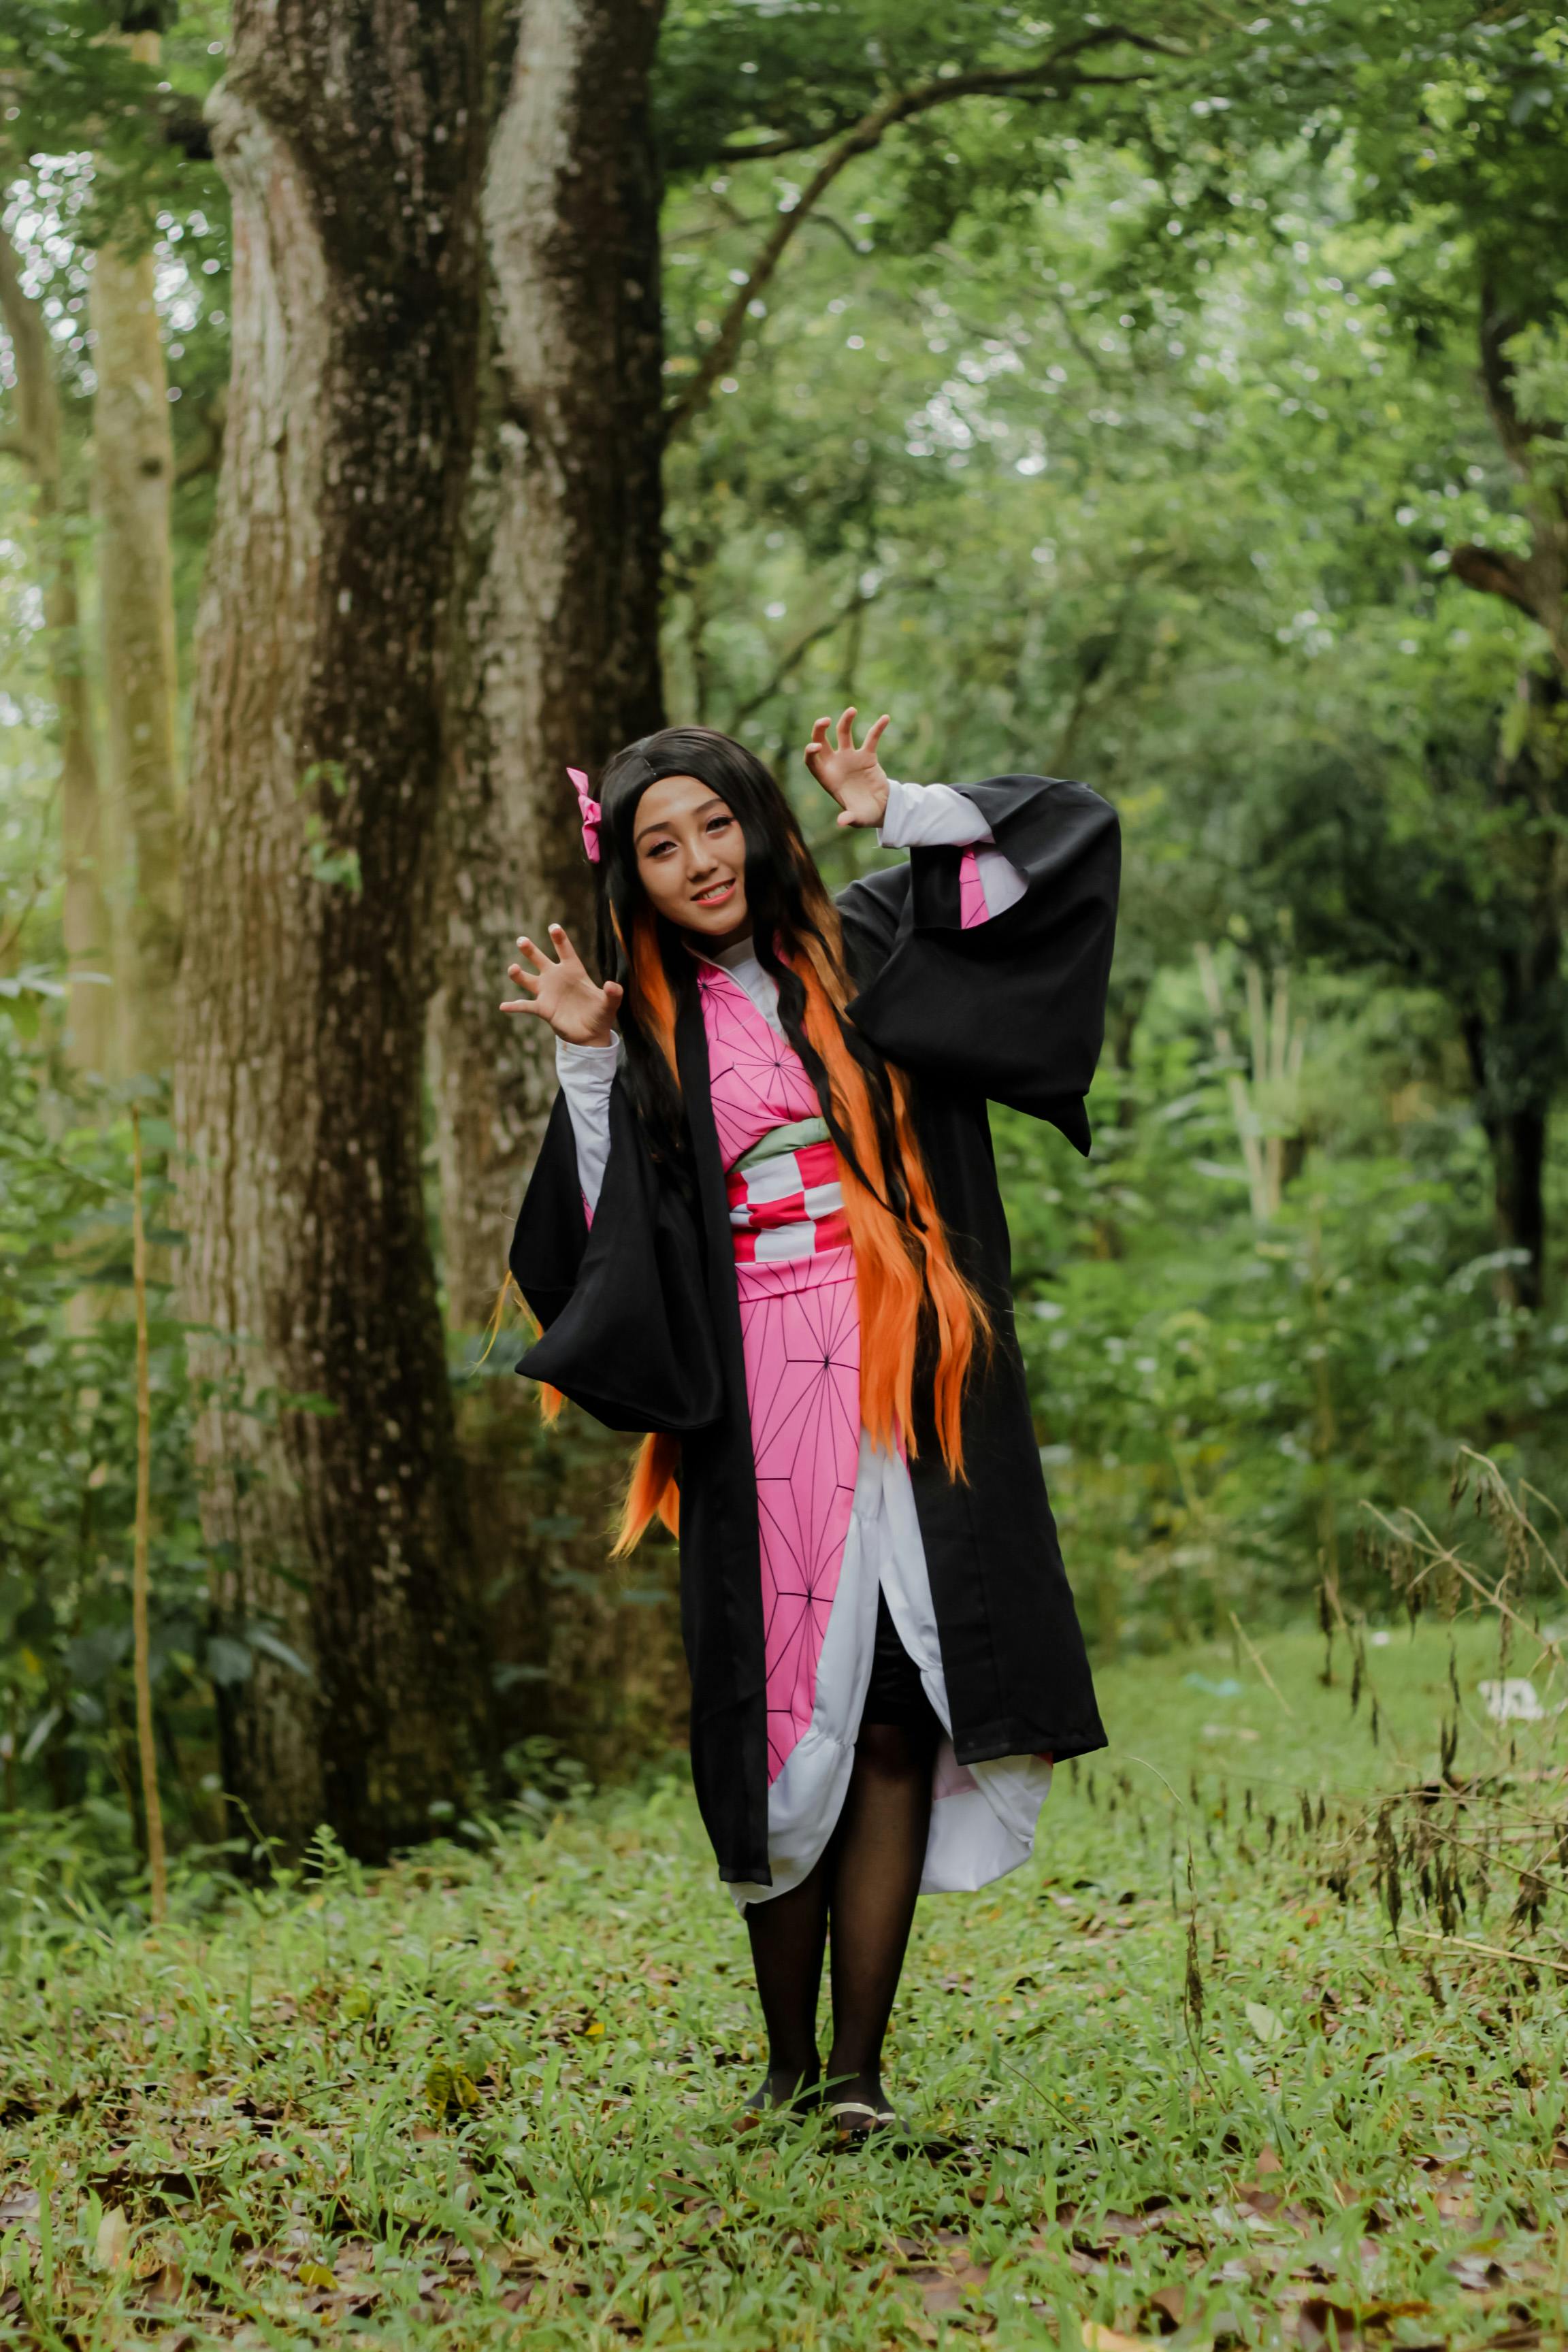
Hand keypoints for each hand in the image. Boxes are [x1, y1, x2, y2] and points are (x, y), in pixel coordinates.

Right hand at [501, 924, 622, 1046]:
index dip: (559, 939)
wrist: (591, 1034)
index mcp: (573, 970)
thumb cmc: (601, 1014)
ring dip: (518, 975)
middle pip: (540, 959)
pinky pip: (525, 1006)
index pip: (565, 951)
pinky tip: (503, 1006)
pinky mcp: (543, 1009)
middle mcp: (556, 977)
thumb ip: (614, 993)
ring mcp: (547, 992)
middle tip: (521, 940)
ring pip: (528, 979)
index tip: (553, 927)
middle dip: (530, 950)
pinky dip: (514, 1006)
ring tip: (512, 969)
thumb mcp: (610, 1003)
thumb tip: (611, 985)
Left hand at [803, 706, 890, 829]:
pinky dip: (877, 728)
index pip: (812, 761)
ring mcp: (851, 758)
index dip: (810, 752)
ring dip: (845, 721)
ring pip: (844, 734)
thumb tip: (842, 822)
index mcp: (827, 779)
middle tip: (824, 721)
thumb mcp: (857, 818)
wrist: (881, 810)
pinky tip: (885, 718)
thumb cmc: (864, 815)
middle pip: (822, 742)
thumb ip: (849, 817)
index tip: (815, 746)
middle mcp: (836, 765)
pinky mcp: (867, 756)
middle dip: (819, 730)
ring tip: (851, 710)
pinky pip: (871, 739)